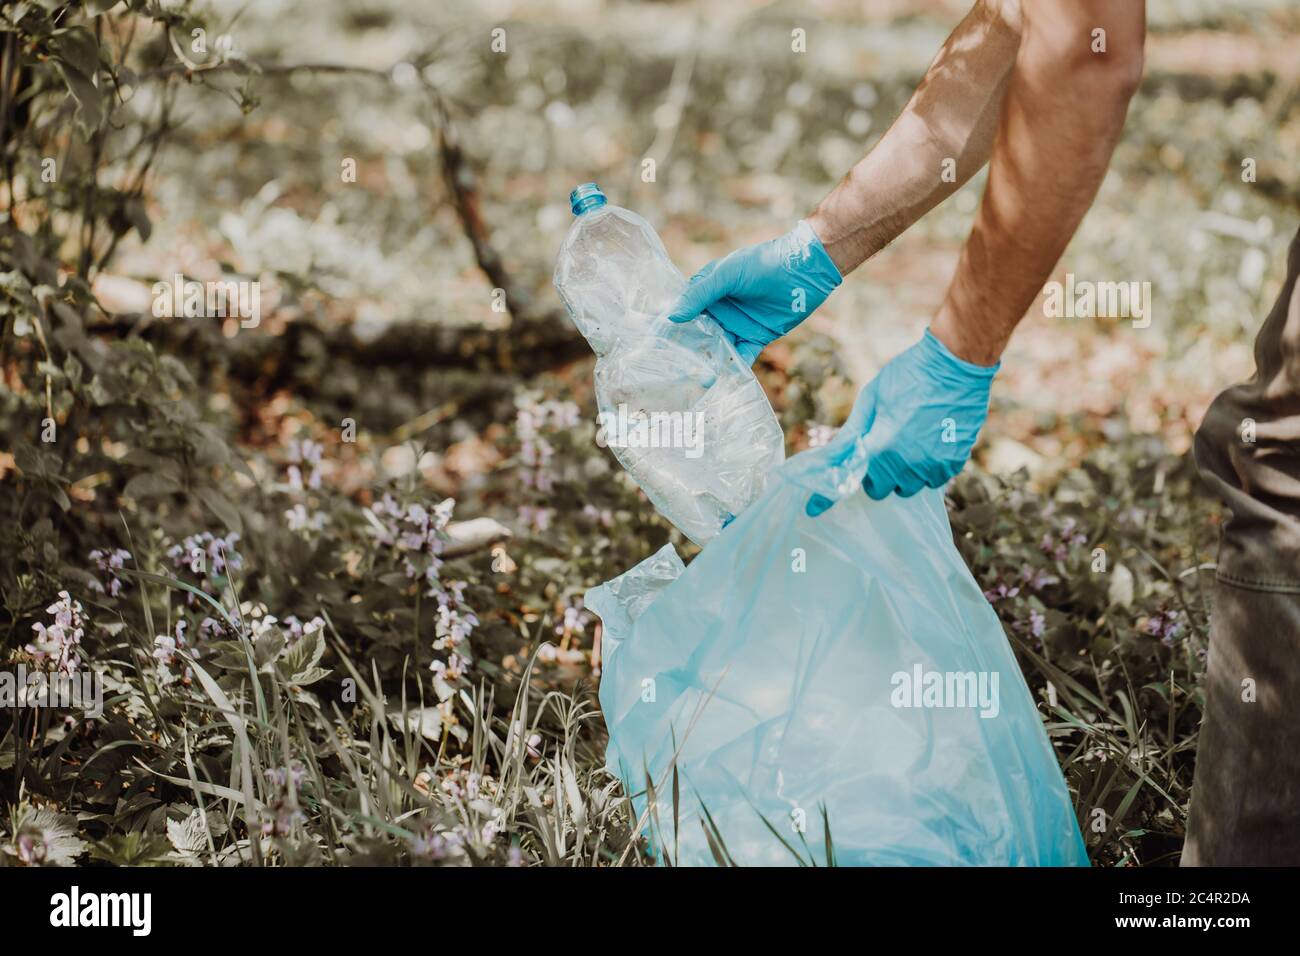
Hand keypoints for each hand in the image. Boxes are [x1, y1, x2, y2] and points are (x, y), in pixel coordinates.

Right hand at [665, 220, 841, 363]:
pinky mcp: (755, 337)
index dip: (670, 327)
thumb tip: (672, 317)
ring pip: (718, 348)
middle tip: (673, 371)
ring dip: (709, 362)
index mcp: (707, 292)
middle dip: (687, 351)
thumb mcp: (726, 275)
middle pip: (698, 334)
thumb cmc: (761, 264)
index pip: (683, 311)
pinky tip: (724, 380)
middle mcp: (718, 311)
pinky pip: (741, 355)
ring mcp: (736, 325)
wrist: (802, 270)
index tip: (653, 345)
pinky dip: (734, 367)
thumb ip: (699, 295)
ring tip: (698, 381)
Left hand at [797, 329, 997, 515]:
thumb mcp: (871, 399)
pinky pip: (933, 480)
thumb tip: (829, 456)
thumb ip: (851, 432)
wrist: (956, 363)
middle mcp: (906, 463)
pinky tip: (928, 444)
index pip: (849, 480)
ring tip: (907, 445)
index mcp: (881, 446)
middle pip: (881, 490)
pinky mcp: (953, 462)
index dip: (827, 497)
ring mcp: (932, 465)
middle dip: (876, 475)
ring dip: (902, 474)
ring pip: (908, 487)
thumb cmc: (908, 376)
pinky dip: (926, 469)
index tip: (812, 510)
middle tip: (880, 451)